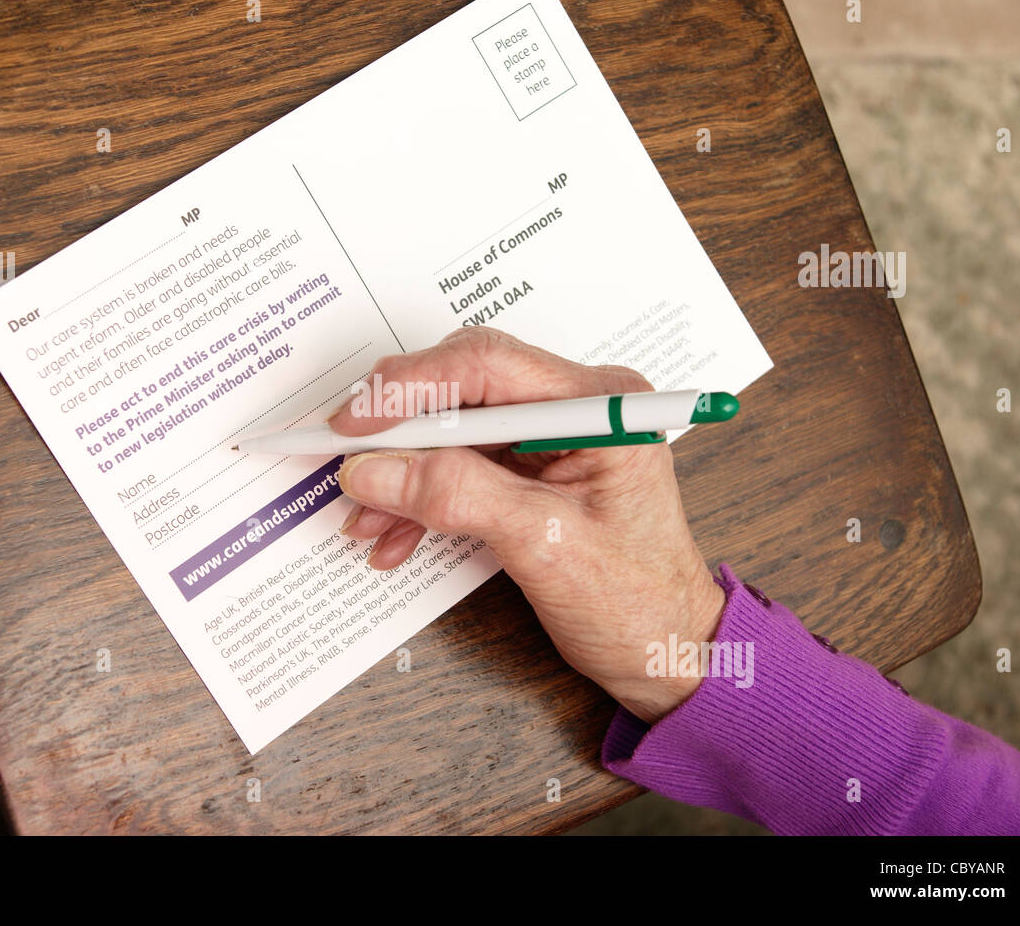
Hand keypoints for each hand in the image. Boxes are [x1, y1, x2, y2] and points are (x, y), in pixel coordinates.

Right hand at [327, 326, 725, 721]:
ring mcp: (553, 438)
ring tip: (366, 518)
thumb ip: (457, 497)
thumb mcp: (544, 546)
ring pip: (453, 431)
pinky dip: (421, 499)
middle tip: (348, 465)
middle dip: (399, 431)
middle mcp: (577, 407)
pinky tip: (395, 535)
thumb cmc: (640, 605)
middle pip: (463, 390)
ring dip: (403, 473)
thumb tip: (374, 468)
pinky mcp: (533, 471)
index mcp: (600, 406)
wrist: (670, 655)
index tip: (353, 424)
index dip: (410, 389)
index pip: (488, 365)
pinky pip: (461, 467)